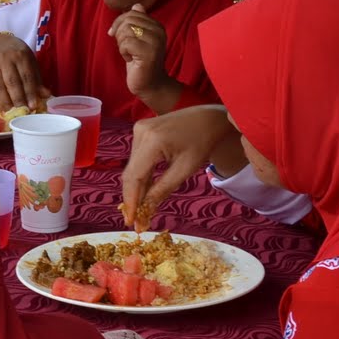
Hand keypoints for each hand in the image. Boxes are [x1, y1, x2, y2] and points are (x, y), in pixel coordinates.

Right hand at [0, 33, 49, 112]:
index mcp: (21, 55)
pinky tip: (3, 110)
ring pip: (0, 87)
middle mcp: (6, 59)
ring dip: (6, 103)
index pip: (26, 76)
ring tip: (13, 114)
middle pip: (12, 82)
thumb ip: (36, 78)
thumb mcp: (28, 62)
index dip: (30, 92)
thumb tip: (46, 95)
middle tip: (24, 112)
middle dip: (18, 99)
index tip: (33, 106)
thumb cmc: (16, 55)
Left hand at [108, 5, 180, 109]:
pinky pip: (126, 43)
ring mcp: (155, 42)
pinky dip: (123, 52)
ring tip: (129, 53)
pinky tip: (130, 59)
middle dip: (119, 33)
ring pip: (126, 30)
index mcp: (157, 26)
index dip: (119, 23)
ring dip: (121, 44)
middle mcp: (159, 31)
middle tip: (124, 47)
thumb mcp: (137, 39)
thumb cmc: (140, 62)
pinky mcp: (149, 52)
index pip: (132, 13)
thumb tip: (137, 6)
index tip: (118, 36)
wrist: (150, 84)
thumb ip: (136, 23)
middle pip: (128, 20)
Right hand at [120, 106, 236, 228]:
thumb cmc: (202, 142)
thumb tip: (146, 211)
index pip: (134, 176)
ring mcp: (138, 130)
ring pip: (132, 167)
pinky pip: (137, 159)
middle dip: (133, 198)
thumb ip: (162, 189)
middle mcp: (140, 132)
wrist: (208, 117)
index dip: (130, 201)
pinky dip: (141, 176)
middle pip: (130, 173)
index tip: (130, 221)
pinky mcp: (141, 131)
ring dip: (136, 189)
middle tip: (135, 221)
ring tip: (140, 211)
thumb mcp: (186, 169)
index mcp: (152, 140)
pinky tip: (144, 192)